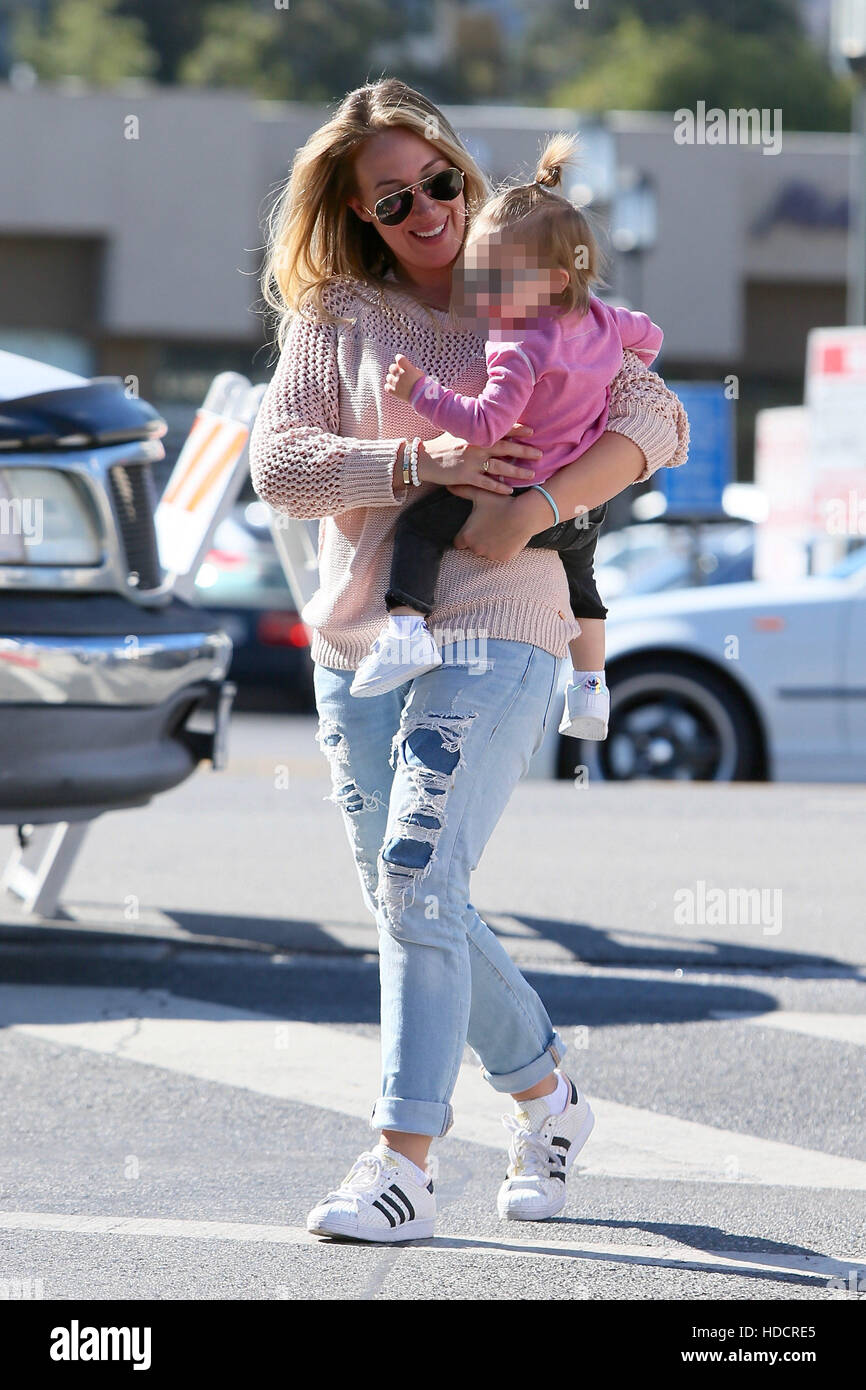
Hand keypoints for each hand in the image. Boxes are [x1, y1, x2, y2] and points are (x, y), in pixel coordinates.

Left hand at [384, 353, 424, 401]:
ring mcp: (397, 384)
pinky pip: (387, 387)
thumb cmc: (423, 385)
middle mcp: (401, 375)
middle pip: (391, 367)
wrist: (423, 397)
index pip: (399, 358)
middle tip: (399, 372)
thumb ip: (410, 368)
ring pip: (388, 377)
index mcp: (409, 369)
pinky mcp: (395, 392)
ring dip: (392, 378)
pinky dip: (389, 386)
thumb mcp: (419, 373)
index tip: (401, 361)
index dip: (399, 358)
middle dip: (395, 369)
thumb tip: (404, 367)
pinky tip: (393, 387)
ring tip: (397, 381)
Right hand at [417, 422, 541, 494]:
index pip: (500, 429)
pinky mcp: (465, 477)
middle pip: (505, 448)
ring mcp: (471, 462)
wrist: (423, 459)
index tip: (532, 431)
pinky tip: (509, 491)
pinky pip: (486, 483)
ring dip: (516, 471)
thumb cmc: (441, 445)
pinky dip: (498, 487)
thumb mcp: (458, 431)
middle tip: (540, 454)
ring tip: (531, 474)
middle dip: (524, 451)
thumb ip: (474, 429)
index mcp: (475, 433)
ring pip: (499, 467)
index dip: (517, 429)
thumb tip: (489, 424)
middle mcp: (476, 446)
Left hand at [452, 491, 536, 563]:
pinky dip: (503, 548)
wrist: (524, 514)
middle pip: (474, 547)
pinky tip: (508, 536)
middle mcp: (476, 548)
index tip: (474, 529)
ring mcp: (490, 554)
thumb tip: (448, 485)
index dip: (466, 535)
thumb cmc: (501, 503)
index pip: (459, 542)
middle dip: (479, 539)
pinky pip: (500, 554)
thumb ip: (462, 491)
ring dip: (490, 545)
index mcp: (467, 536)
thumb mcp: (480, 494)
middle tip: (489, 526)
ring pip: (487, 551)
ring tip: (500, 530)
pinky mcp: (503, 558)